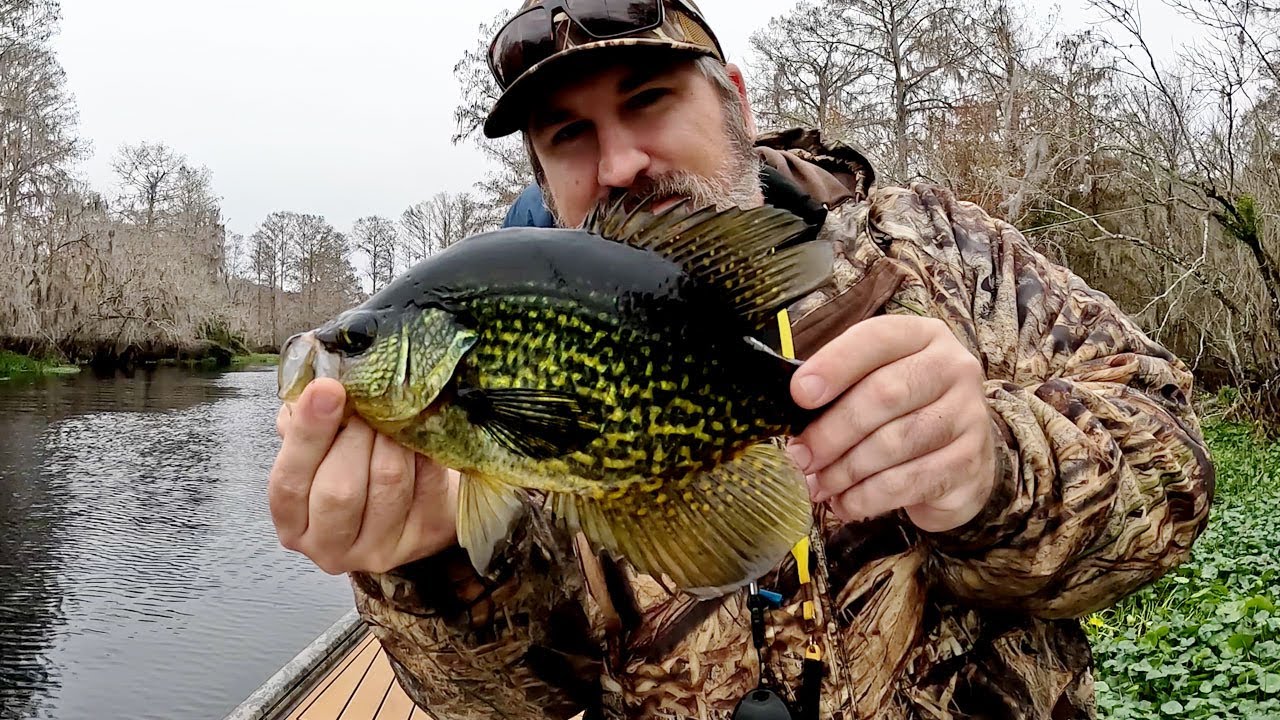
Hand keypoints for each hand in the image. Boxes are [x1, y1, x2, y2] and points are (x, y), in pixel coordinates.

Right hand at [268, 378, 458, 573]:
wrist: (420, 498)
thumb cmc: (361, 468)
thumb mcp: (326, 450)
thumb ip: (310, 426)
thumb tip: (315, 389)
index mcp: (294, 523)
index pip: (289, 482)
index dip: (307, 433)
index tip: (327, 388)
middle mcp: (329, 548)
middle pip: (339, 490)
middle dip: (357, 434)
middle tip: (370, 402)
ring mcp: (378, 551)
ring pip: (387, 483)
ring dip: (392, 438)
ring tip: (395, 413)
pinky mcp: (424, 538)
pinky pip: (427, 482)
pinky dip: (424, 448)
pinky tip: (421, 431)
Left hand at [786, 316, 997, 532]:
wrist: (960, 460)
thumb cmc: (902, 414)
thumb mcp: (873, 385)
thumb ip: (839, 389)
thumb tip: (793, 419)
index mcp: (923, 336)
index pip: (876, 338)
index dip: (834, 364)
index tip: (799, 395)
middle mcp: (954, 368)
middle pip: (885, 394)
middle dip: (832, 431)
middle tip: (801, 457)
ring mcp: (968, 415)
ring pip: (895, 442)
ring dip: (846, 470)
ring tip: (820, 484)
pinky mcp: (970, 463)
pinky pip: (909, 481)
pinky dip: (867, 497)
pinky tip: (846, 503)